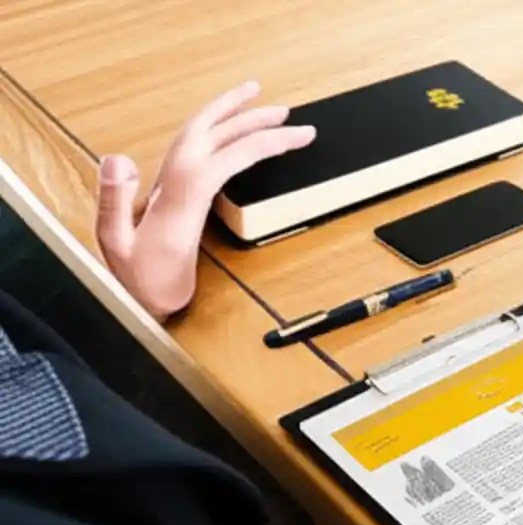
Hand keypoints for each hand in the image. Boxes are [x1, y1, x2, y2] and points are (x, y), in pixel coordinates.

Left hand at [95, 81, 315, 318]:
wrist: (130, 303)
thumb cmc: (135, 285)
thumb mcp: (118, 247)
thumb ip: (114, 202)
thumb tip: (116, 159)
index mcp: (169, 194)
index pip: (221, 154)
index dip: (258, 139)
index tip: (294, 133)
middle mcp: (169, 182)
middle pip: (210, 134)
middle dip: (245, 114)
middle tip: (283, 109)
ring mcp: (172, 187)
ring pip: (206, 141)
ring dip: (235, 121)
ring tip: (265, 113)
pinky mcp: (176, 197)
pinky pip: (204, 158)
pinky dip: (225, 142)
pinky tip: (236, 145)